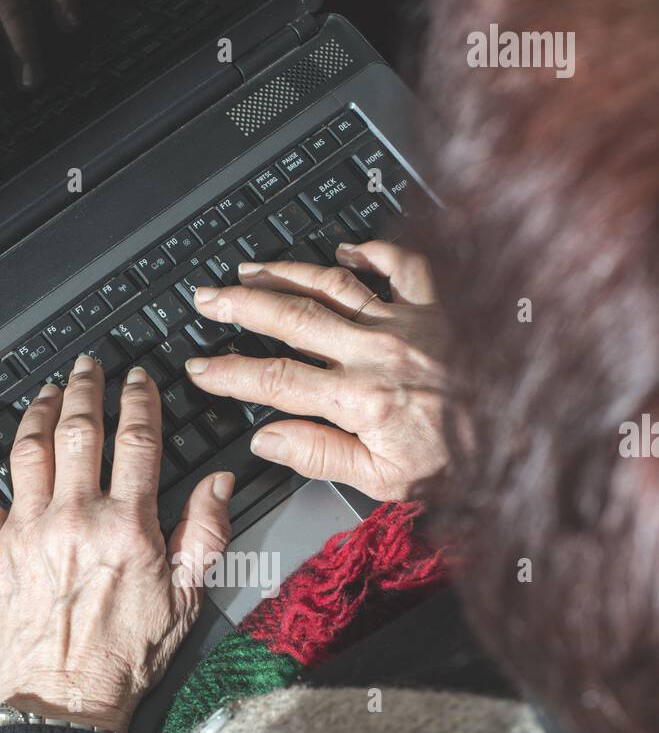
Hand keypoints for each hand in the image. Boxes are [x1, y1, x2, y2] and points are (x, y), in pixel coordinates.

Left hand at [0, 356, 233, 732]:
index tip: (140, 379)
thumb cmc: (124, 659)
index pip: (137, 441)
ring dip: (39, 410)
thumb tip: (219, 484)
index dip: (140, 400)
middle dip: (86, 389)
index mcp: (127, 527)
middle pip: (79, 430)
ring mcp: (27, 530)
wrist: (65, 701)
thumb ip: (205, 535)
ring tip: (48, 390)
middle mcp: (74, 518)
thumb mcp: (188, 599)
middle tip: (89, 366)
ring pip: (29, 448)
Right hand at [186, 241, 447, 500]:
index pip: (276, 381)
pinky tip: (345, 249)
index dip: (230, 373)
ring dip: (285, 272)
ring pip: (333, 285)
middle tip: (205, 296)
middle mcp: (377, 353)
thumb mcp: (385, 483)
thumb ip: (320, 456)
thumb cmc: (464, 466)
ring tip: (249, 268)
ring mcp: (407, 323)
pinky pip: (400, 265)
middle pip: (292, 318)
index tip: (200, 367)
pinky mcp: (439, 306)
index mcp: (360, 401)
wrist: (532, 440)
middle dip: (240, 305)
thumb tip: (267, 438)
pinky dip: (371, 251)